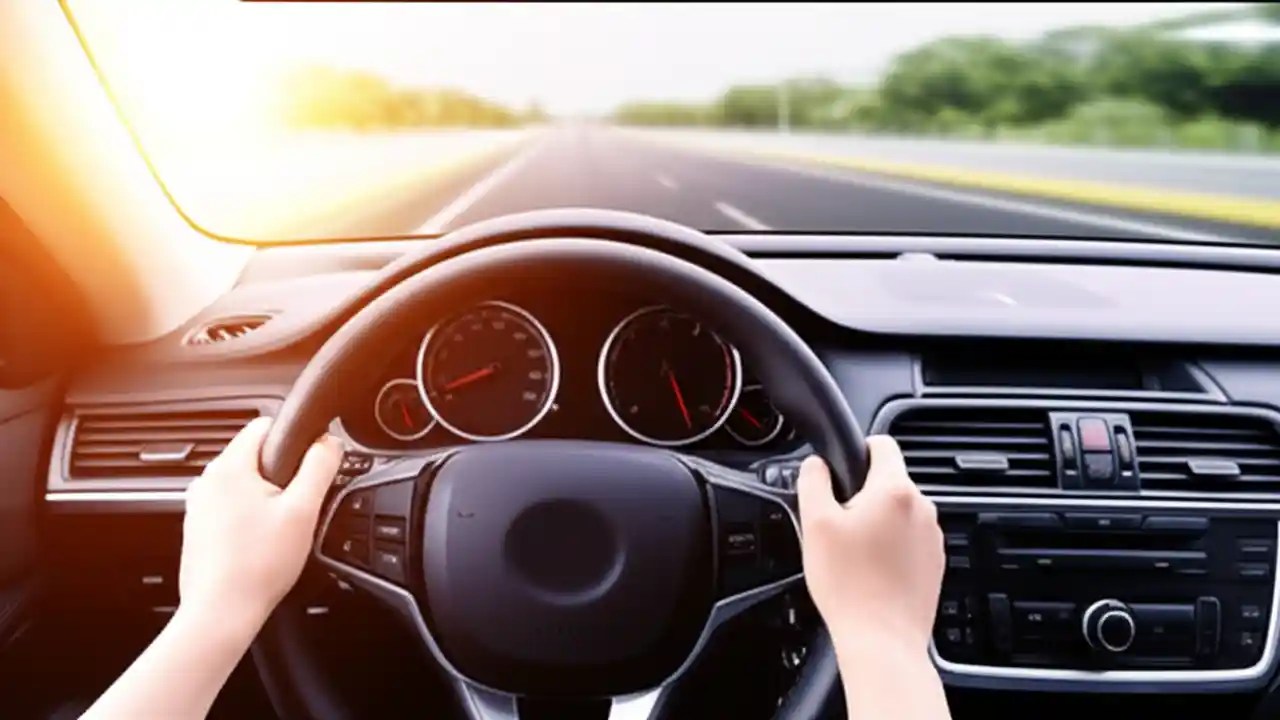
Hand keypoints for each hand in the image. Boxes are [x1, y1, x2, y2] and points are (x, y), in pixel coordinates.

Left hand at [179, 417, 342, 631]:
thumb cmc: (258, 566)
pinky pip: (231, 509)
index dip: (295, 438)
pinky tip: (262, 545)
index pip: (265, 424)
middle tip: (298, 508)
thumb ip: (319, 467)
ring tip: (280, 531)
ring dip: (266, 499)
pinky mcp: (198, 530)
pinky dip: (250, 519)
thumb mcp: (303, 510)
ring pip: (244, 485)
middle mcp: (206, 482)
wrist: (221, 613)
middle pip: (256, 456)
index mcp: (229, 467)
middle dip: (282, 475)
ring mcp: (198, 507)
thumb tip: (329, 442)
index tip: (311, 464)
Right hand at [797, 436, 943, 652]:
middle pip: (888, 482)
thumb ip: (813, 481)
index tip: (842, 474)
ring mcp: (932, 537)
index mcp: (894, 491)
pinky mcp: (935, 562)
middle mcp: (922, 508)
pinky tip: (870, 571)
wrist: (881, 640)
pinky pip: (908, 540)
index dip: (857, 451)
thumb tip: (816, 464)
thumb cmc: (849, 586)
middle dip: (862, 496)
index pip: (882, 444)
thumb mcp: (815, 523)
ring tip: (853, 555)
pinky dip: (890, 548)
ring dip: (877, 523)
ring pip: (898, 513)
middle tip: (838, 527)